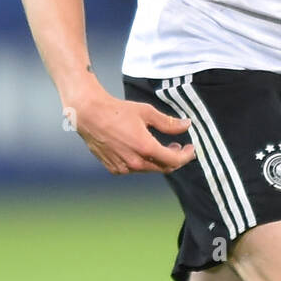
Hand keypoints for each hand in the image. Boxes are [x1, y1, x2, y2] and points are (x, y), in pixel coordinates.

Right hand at [67, 89, 195, 173]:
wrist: (89, 115)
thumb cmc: (117, 111)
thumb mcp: (147, 112)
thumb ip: (169, 122)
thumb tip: (187, 125)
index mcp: (145, 148)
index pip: (174, 160)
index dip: (186, 156)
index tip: (191, 149)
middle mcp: (135, 162)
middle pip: (163, 167)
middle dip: (174, 159)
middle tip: (178, 147)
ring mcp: (123, 168)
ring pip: (149, 169)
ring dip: (158, 161)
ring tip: (161, 147)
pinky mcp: (114, 168)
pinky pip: (134, 169)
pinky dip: (143, 162)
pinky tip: (142, 151)